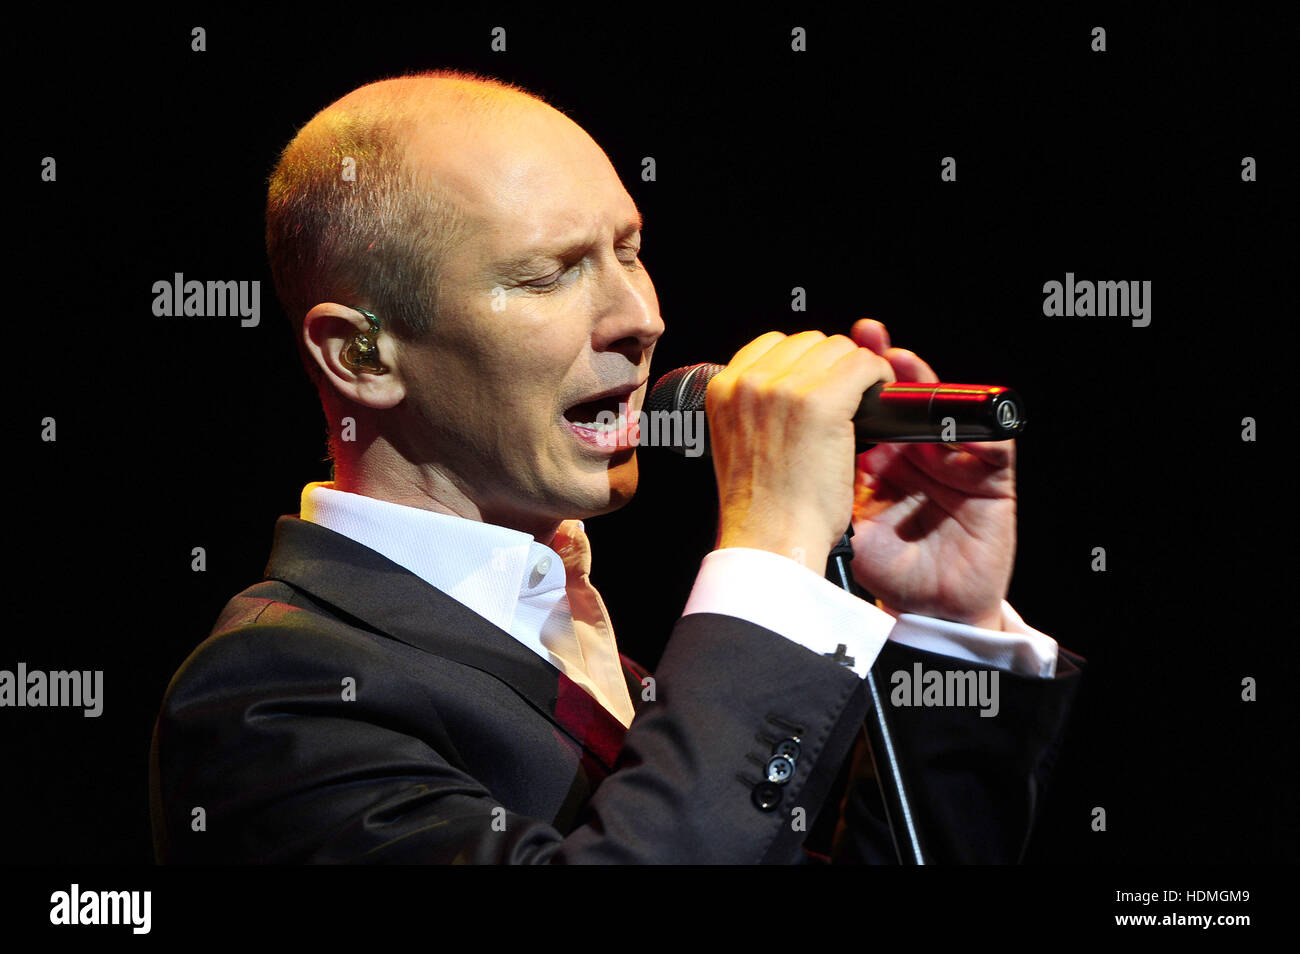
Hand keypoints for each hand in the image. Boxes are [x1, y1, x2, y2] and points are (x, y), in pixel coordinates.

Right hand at [707, 330, 894, 570]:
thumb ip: (756, 409)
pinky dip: (879, 377)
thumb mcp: (739, 444)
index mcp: (723, 389)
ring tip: (861, 403)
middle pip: (809, 342)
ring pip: (839, 349)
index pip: (773, 345)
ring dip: (855, 372)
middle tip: (844, 401)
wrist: (769, 542)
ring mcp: (786, 389)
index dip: (804, 365)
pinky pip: (865, 364)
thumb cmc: (760, 508)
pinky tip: (879, 398)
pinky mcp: (823, 402)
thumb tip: (792, 389)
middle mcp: (751, 381)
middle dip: (831, 367)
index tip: (818, 385)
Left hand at [847, 319, 1015, 630]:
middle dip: (885, 361)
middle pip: (906, 393)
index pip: (865, 405)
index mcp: (880, 456)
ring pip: (948, 408)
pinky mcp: (992, 481)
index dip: (850, 375)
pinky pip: (995, 446)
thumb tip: (787, 436)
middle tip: (865, 337)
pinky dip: (981, 428)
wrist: (930, 610)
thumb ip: (828, 480)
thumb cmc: (887, 566)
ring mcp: (955, 462)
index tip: (825, 350)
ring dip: (927, 383)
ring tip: (901, 363)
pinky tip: (954, 415)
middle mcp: (917, 452)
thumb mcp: (846, 520)